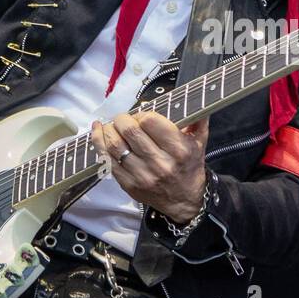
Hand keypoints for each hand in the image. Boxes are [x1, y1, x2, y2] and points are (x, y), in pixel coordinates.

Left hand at [91, 111, 207, 223]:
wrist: (184, 200)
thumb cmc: (189, 167)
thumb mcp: (199, 142)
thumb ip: (197, 119)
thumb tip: (195, 97)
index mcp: (179, 150)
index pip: (150, 121)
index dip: (142, 114)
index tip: (142, 116)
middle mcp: (160, 163)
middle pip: (130, 131)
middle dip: (122, 119)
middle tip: (124, 119)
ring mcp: (142, 175)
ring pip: (115, 145)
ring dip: (108, 130)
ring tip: (111, 125)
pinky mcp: (128, 184)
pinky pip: (107, 160)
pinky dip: (99, 143)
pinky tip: (99, 132)